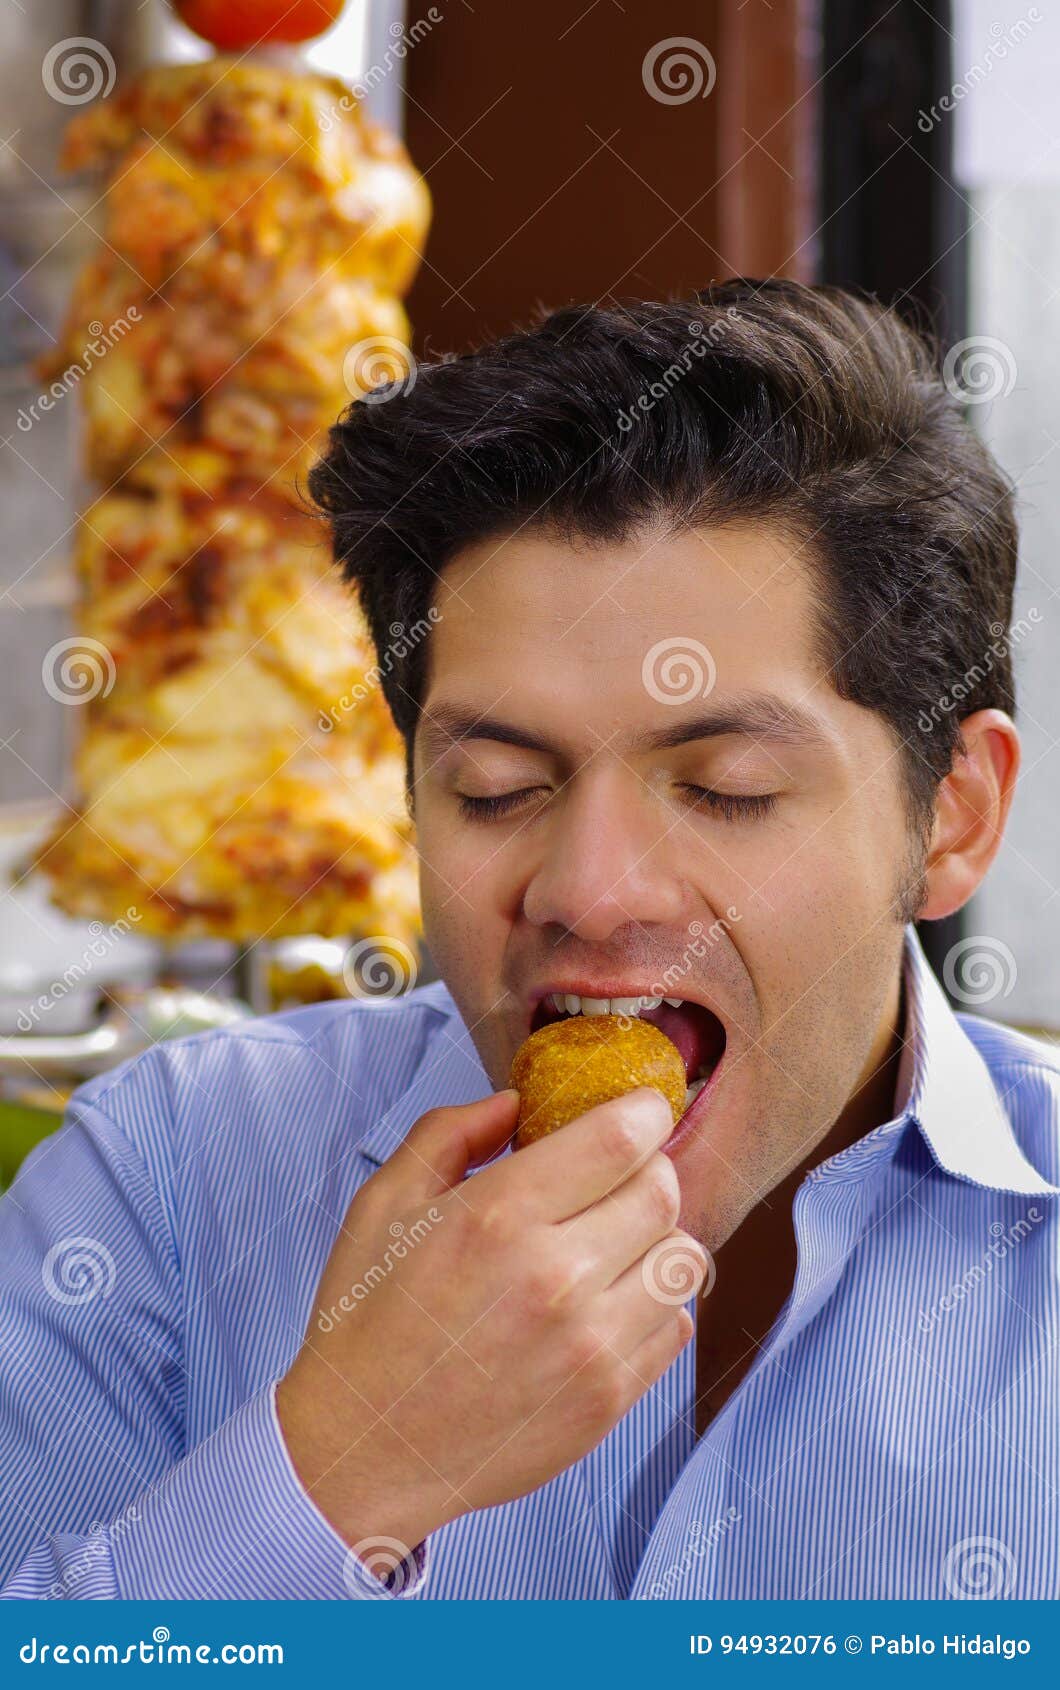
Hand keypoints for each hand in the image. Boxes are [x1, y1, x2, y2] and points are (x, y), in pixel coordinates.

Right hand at [276, 1085, 707, 1557]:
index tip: (640, 1112)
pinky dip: (654, 1306)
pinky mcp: (609, 1400)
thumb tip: (514, 1103)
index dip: (643, 1114)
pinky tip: (607, 1305)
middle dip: (646, 1172)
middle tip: (614, 1182)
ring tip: (613, 1246)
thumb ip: (448, 1134)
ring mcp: (590, 1345)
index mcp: (498, 1217)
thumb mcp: (383, 1206)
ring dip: (656, 1239)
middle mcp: (555, 1277)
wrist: (365, 1449)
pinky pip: (677, 1327)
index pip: (621, 1140)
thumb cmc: (369, 1322)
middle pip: (663, 1192)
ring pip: (682, 1258)